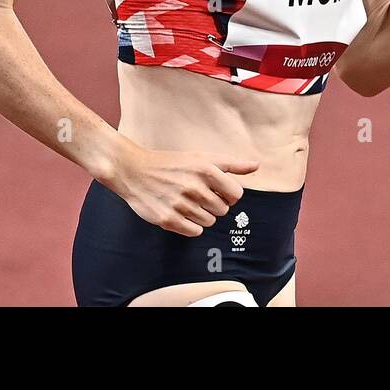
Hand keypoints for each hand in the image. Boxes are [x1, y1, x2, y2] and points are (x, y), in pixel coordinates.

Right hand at [107, 142, 259, 236]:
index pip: (236, 195)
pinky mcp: (167, 219)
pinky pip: (194, 232)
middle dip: (214, 204)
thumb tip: (256, 165)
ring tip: (187, 202)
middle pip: (223, 210)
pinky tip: (181, 213)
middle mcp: (195, 187)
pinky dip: (191, 226)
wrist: (134, 170)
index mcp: (206, 169)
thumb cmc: (172, 164)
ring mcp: (180, 204)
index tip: (218, 191)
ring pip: (209, 221)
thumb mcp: (202, 157)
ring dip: (202, 215)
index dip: (229, 195)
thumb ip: (231, 163)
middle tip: (198, 196)